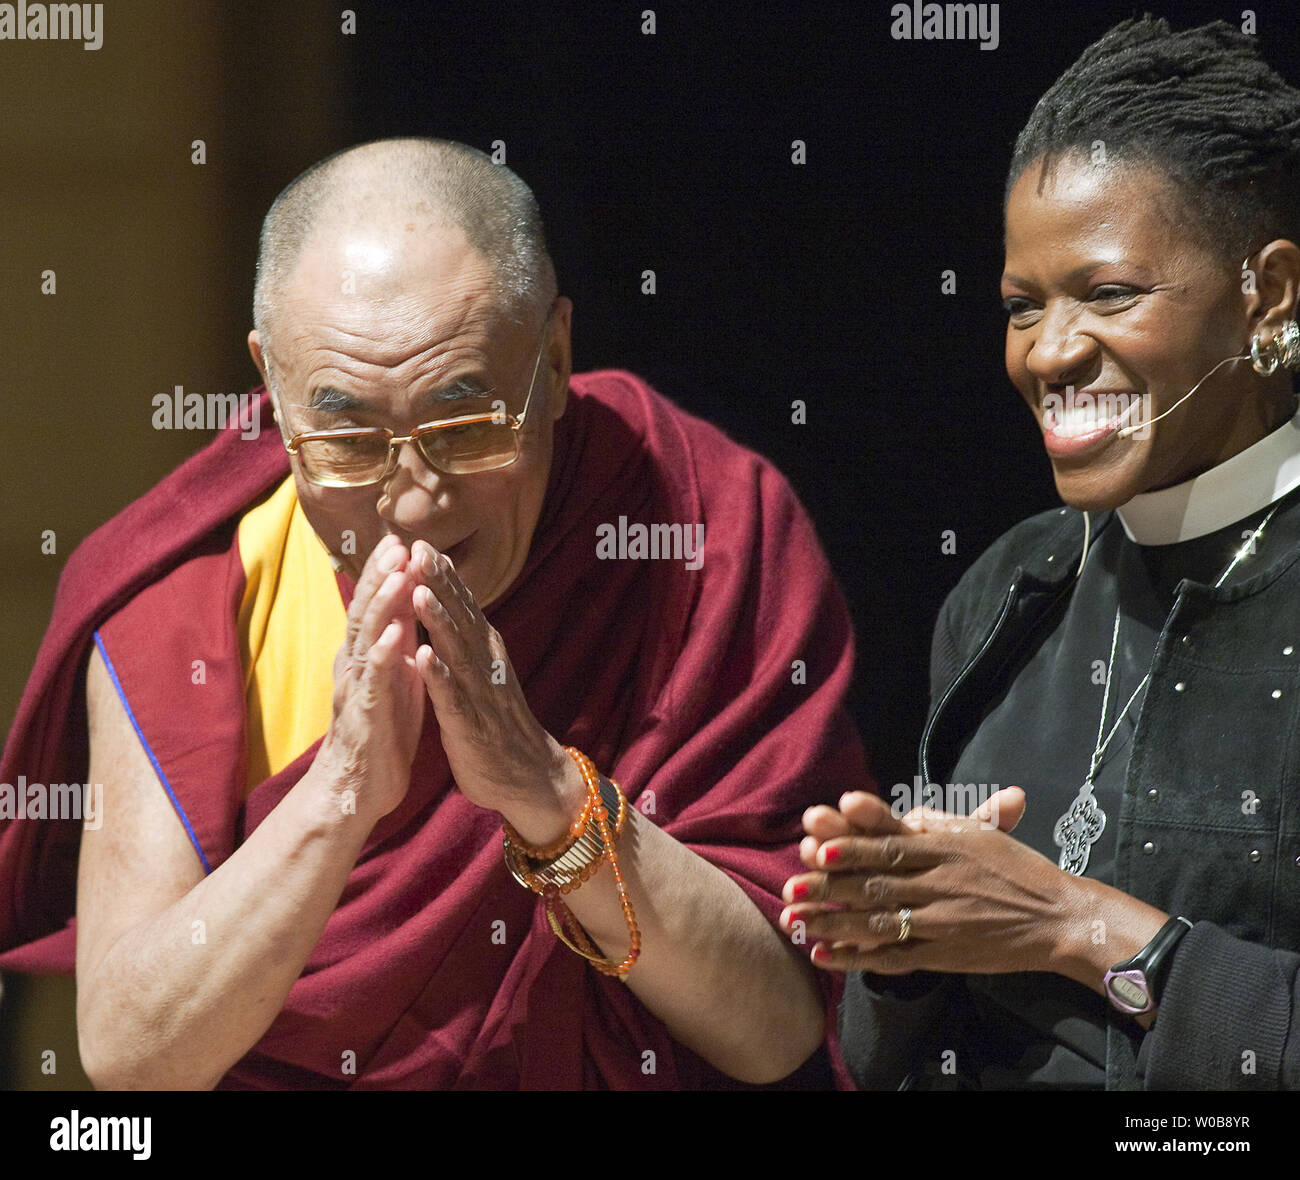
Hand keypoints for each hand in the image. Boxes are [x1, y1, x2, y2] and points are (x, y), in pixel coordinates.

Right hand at [314, 534, 425, 822]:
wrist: (358, 788)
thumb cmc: (380, 730)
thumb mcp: (396, 676)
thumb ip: (398, 642)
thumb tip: (409, 603)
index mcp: (368, 654)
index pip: (375, 605)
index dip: (385, 572)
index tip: (401, 539)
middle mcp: (357, 664)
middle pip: (365, 611)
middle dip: (380, 576)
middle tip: (395, 541)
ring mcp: (358, 688)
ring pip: (367, 638)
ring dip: (382, 605)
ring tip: (397, 574)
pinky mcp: (365, 715)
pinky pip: (374, 681)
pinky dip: (384, 656)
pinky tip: (395, 635)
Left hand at [408, 540, 582, 842]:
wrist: (528, 776)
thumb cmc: (497, 723)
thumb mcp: (482, 672)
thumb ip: (466, 639)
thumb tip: (448, 601)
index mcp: (484, 651)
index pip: (462, 604)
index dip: (441, 573)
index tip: (419, 540)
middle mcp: (484, 664)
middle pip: (460, 616)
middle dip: (438, 582)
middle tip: (418, 548)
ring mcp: (479, 693)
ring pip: (456, 650)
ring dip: (438, 620)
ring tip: (418, 590)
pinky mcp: (470, 725)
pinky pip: (452, 696)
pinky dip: (438, 675)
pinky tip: (423, 655)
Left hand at [780, 788, 1084, 976]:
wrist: (1060, 918)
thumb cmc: (1018, 870)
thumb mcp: (982, 835)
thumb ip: (939, 821)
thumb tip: (904, 810)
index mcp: (947, 847)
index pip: (892, 844)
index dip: (855, 845)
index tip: (819, 844)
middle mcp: (941, 883)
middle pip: (877, 883)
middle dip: (830, 886)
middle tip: (791, 886)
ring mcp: (941, 921)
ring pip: (879, 922)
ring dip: (833, 922)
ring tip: (795, 920)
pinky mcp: (944, 955)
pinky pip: (895, 957)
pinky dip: (858, 958)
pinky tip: (824, 955)